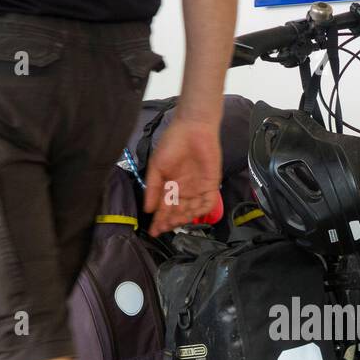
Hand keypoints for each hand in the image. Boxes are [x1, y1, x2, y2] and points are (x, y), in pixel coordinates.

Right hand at [143, 115, 222, 236]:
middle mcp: (184, 190)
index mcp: (170, 186)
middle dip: (170, 222)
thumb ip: (153, 188)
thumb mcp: (156, 166)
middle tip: (164, 229)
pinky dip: (201, 210)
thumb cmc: (172, 143)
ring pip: (191, 210)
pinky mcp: (211, 184)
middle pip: (178, 212)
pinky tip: (192, 214)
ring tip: (175, 223)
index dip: (159, 220)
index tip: (153, 231)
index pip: (164, 208)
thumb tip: (148, 209)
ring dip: (183, 218)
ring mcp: (198, 188)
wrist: (192, 128)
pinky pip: (208, 202)